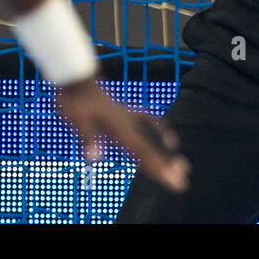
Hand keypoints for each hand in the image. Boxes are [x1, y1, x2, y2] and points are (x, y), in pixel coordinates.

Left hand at [56, 78, 189, 192]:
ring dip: (166, 153)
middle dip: (167, 166)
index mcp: (119, 130)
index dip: (159, 169)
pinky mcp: (125, 112)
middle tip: (184, 182)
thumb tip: (94, 157)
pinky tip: (167, 139)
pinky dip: (160, 130)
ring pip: (152, 138)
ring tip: (184, 165)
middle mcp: (128, 124)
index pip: (143, 154)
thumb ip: (87, 138)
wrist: (76, 76)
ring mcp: (128, 117)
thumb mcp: (76, 121)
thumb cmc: (74, 101)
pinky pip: (148, 121)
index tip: (176, 183)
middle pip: (151, 149)